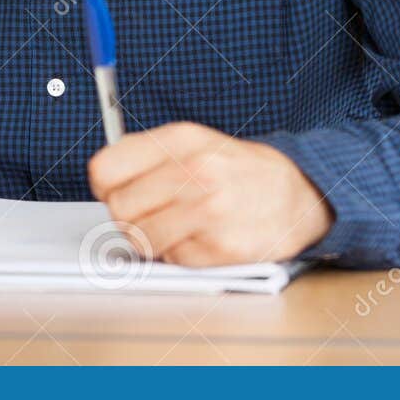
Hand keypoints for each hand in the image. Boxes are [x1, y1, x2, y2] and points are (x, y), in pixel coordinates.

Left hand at [88, 122, 334, 264]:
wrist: (298, 193)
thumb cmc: (236, 170)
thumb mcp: (193, 142)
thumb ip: (145, 155)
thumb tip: (101, 178)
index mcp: (180, 140)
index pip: (106, 169)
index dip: (104, 186)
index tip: (114, 190)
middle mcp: (196, 172)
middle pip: (119, 209)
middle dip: (128, 216)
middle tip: (149, 213)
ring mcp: (211, 211)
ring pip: (141, 239)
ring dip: (152, 239)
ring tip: (174, 227)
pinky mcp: (223, 248)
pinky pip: (174, 260)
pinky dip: (181, 254)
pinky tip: (201, 238)